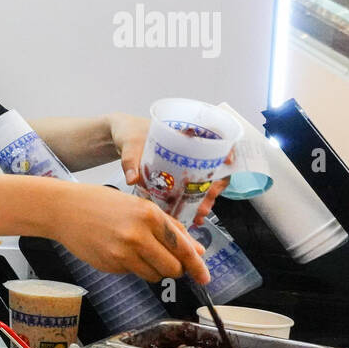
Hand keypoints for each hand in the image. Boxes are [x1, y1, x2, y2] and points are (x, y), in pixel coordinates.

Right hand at [53, 184, 209, 283]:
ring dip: (153, 269)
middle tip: (166, 261)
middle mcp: (138, 235)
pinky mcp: (110, 265)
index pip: (182, 248)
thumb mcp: (140, 207)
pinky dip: (132, 266)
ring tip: (137, 252)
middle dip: (174, 269)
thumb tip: (195, 250)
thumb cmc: (102, 204)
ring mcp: (122, 253)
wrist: (65, 210)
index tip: (205, 278)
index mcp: (150, 216)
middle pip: (172, 268)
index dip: (197, 266)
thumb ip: (169, 228)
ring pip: (154, 276)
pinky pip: (133, 273)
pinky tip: (117, 250)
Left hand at [111, 112, 232, 226]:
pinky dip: (192, 202)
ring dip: (205, 199)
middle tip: (204, 207)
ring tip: (198, 216)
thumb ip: (130, 161)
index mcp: (184, 133)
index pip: (216, 138)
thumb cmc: (129, 131)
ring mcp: (186, 162)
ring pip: (206, 181)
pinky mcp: (177, 174)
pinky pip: (191, 188)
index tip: (228, 162)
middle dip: (213, 189)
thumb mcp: (130, 143)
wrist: (120, 135)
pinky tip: (190, 215)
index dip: (228, 149)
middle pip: (214, 167)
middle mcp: (191, 148)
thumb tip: (132, 179)